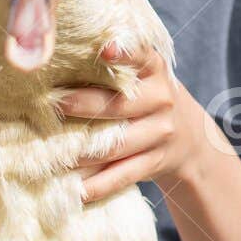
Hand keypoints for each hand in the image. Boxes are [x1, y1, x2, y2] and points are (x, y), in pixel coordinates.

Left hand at [61, 43, 198, 204]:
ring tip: (50, 153)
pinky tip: (75, 190)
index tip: (106, 50)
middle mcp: (161, 100)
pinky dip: (98, 185)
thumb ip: (116, 65)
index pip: (142, 57)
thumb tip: (56, 60)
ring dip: (80, 152)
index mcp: (155, 71)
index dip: (125, 53)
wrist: (190, 137)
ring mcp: (161, 133)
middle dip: (82, 105)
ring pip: (115, 145)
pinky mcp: (155, 162)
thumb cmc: (149, 97)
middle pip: (118, 106)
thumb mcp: (145, 74)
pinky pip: (123, 175)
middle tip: (52, 105)